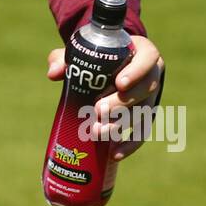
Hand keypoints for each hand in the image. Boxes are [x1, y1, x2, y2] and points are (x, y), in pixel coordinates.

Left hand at [46, 36, 164, 160]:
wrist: (109, 66)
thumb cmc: (97, 55)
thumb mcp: (82, 51)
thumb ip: (65, 58)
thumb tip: (54, 74)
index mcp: (143, 52)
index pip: (148, 58)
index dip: (137, 72)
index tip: (119, 84)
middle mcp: (151, 75)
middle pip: (145, 90)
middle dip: (122, 103)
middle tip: (98, 109)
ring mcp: (150, 98)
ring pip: (143, 113)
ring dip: (121, 125)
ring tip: (98, 132)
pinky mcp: (145, 117)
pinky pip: (142, 132)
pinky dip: (130, 144)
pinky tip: (114, 153)